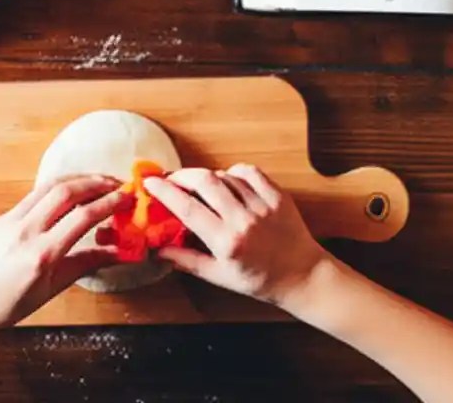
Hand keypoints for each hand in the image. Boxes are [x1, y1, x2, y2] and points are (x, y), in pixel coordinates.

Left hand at [0, 175, 129, 328]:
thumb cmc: (5, 306)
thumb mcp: (52, 289)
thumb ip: (85, 264)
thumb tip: (118, 252)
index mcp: (41, 254)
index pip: (82, 217)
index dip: (109, 203)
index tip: (127, 198)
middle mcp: (24, 232)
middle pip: (65, 191)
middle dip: (96, 182)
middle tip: (117, 183)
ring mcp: (8, 222)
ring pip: (46, 187)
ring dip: (76, 180)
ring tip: (97, 181)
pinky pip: (31, 197)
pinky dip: (54, 190)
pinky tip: (67, 194)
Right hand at [144, 164, 328, 305]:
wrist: (302, 276)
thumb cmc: (259, 280)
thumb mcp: (218, 276)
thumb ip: (186, 260)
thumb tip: (158, 248)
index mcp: (226, 242)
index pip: (187, 208)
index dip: (164, 191)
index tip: (150, 183)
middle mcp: (244, 221)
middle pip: (204, 181)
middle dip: (181, 175)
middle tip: (171, 179)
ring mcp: (263, 206)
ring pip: (225, 175)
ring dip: (207, 177)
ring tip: (200, 186)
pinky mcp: (278, 196)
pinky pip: (249, 172)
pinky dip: (233, 172)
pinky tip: (228, 181)